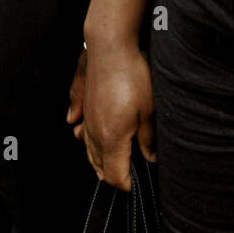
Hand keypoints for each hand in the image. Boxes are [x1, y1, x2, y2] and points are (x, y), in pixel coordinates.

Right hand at [74, 41, 156, 190]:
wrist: (110, 47)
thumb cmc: (132, 75)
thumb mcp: (149, 110)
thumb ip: (148, 139)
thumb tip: (150, 158)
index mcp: (112, 137)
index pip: (114, 175)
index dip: (126, 185)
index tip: (136, 185)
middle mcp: (95, 132)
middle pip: (99, 166)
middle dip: (112, 176)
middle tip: (128, 179)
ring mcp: (87, 119)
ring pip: (89, 151)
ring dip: (99, 162)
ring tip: (108, 170)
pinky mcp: (85, 107)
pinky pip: (82, 135)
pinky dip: (88, 145)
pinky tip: (89, 143)